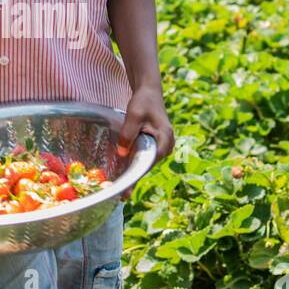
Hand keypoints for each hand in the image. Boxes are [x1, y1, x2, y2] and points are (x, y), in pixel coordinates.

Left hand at [114, 87, 174, 202]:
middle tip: (122, 196)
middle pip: (148, 166)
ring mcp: (162, 146)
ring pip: (145, 163)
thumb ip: (128, 134)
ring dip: (134, 173)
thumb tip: (122, 153)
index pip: (149, 163)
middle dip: (134, 179)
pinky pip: (144, 157)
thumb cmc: (143, 101)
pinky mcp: (156, 145)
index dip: (136, 177)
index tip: (127, 190)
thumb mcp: (134, 115)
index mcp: (165, 139)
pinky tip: (124, 174)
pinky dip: (134, 164)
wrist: (149, 92)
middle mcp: (166, 146)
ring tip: (121, 190)